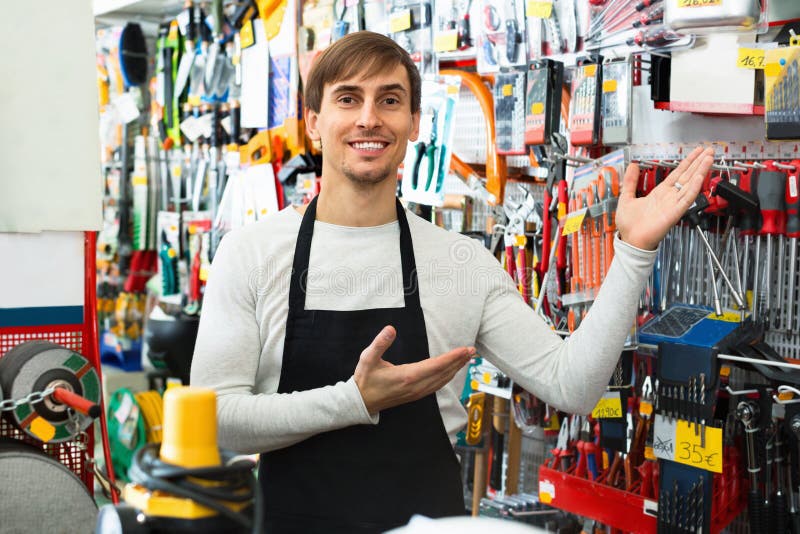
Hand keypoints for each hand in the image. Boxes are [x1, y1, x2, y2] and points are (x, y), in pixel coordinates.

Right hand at [354, 325, 474, 414]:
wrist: (361, 402)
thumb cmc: (365, 379)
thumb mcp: (367, 358)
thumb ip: (380, 343)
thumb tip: (391, 328)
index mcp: (407, 376)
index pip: (436, 365)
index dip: (452, 357)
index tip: (465, 349)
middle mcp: (416, 386)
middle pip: (444, 373)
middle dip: (459, 361)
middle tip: (472, 350)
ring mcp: (417, 392)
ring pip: (442, 380)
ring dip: (456, 369)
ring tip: (466, 358)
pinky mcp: (416, 395)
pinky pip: (437, 386)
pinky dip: (448, 377)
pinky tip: (452, 371)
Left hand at [615, 146, 714, 249]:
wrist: (630, 241)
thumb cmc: (630, 225)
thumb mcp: (626, 197)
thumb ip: (630, 181)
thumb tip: (632, 166)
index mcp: (659, 193)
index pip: (677, 174)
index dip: (687, 162)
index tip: (696, 153)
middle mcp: (669, 197)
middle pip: (687, 176)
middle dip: (698, 163)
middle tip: (709, 150)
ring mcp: (673, 204)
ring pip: (690, 184)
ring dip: (700, 171)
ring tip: (709, 158)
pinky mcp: (675, 212)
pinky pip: (686, 198)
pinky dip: (693, 187)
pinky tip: (700, 176)